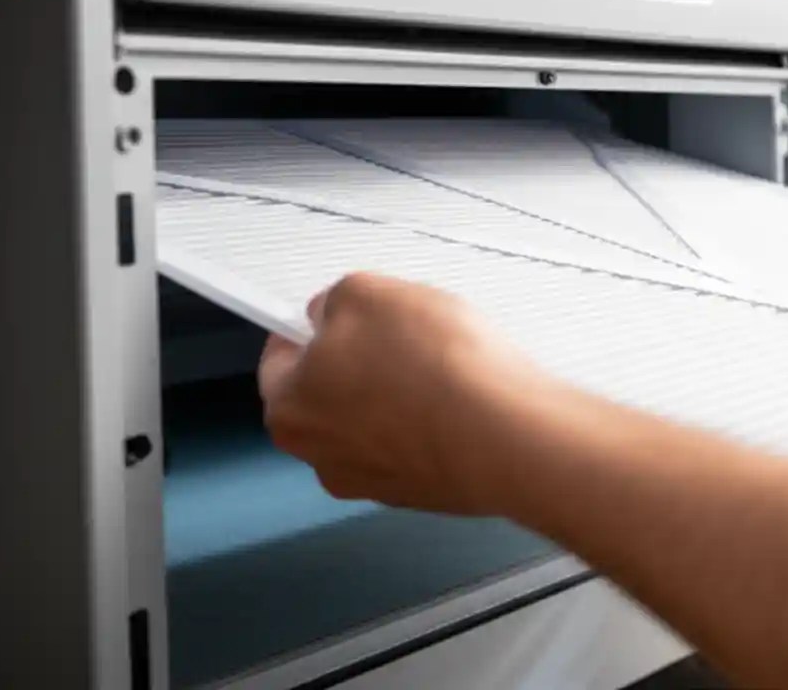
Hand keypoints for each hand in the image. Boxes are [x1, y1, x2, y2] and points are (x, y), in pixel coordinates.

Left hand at [258, 272, 547, 514]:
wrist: (508, 436)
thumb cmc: (432, 367)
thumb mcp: (367, 293)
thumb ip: (335, 301)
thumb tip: (332, 315)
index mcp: (288, 410)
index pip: (280, 360)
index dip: (312, 328)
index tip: (341, 315)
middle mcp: (323, 458)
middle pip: (329, 395)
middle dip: (361, 363)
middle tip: (402, 336)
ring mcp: (376, 483)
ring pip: (377, 422)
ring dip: (401, 394)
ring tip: (445, 367)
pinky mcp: (426, 494)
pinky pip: (420, 444)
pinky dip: (435, 422)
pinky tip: (465, 399)